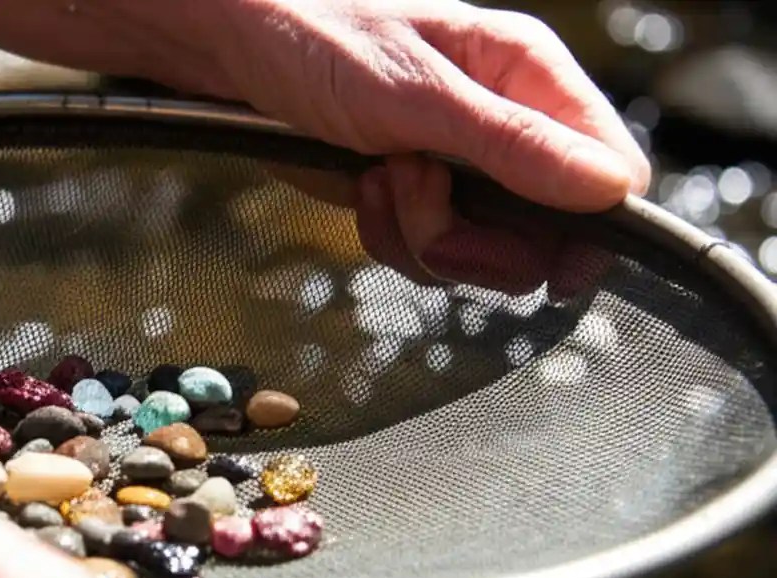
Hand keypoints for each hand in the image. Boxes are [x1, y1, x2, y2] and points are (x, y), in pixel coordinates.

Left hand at [198, 0, 647, 288]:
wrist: (235, 56)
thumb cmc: (322, 44)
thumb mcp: (419, 94)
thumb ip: (511, 145)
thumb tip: (608, 190)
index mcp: (529, 75)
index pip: (609, 167)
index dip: (592, 227)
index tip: (555, 267)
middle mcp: (506, 125)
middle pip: (548, 229)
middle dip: (483, 240)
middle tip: (427, 208)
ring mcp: (459, 167)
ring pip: (485, 251)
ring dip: (427, 236)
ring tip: (382, 181)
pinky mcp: (414, 198)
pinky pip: (430, 253)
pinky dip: (394, 238)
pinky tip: (363, 193)